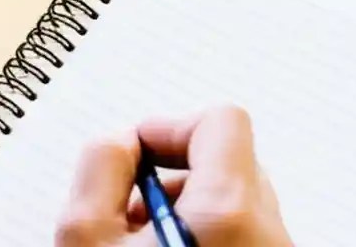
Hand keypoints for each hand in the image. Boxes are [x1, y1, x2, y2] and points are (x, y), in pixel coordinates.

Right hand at [55, 105, 293, 246]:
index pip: (221, 121)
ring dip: (189, 212)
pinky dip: (208, 238)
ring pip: (238, 206)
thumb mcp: (84, 237)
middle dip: (175, 176)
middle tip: (131, 209)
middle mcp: (270, 235)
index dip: (169, 128)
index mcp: (229, 211)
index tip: (137, 151)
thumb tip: (120, 143)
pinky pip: (246, 239)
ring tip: (143, 245)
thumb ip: (100, 168)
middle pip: (231, 164)